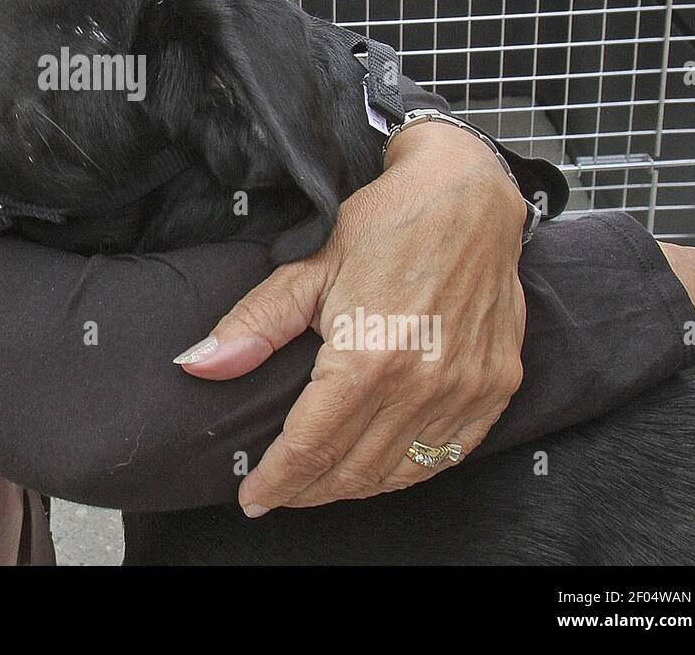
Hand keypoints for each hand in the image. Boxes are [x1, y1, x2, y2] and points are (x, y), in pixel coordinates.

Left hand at [174, 121, 527, 514]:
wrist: (467, 197)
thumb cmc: (386, 225)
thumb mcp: (309, 267)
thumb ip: (254, 325)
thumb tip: (199, 365)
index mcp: (369, 358)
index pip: (312, 445)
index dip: (278, 480)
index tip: (253, 498)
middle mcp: (422, 384)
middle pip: (354, 468)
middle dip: (308, 489)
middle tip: (279, 492)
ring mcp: (465, 390)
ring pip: (400, 470)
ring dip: (353, 486)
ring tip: (318, 483)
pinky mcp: (495, 387)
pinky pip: (447, 454)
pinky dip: (409, 471)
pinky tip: (380, 467)